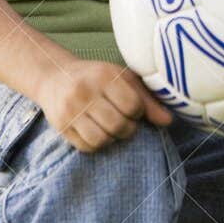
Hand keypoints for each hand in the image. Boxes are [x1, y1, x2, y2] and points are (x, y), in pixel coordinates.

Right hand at [35, 57, 173, 152]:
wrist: (55, 76)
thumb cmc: (97, 77)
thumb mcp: (123, 79)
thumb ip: (147, 99)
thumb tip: (168, 121)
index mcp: (104, 76)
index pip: (132, 105)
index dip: (138, 112)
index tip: (134, 109)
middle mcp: (84, 91)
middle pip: (118, 125)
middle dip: (128, 128)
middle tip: (125, 122)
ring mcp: (70, 110)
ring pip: (102, 139)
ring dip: (112, 138)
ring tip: (112, 128)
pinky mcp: (61, 126)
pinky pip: (87, 146)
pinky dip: (97, 144)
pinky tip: (97, 131)